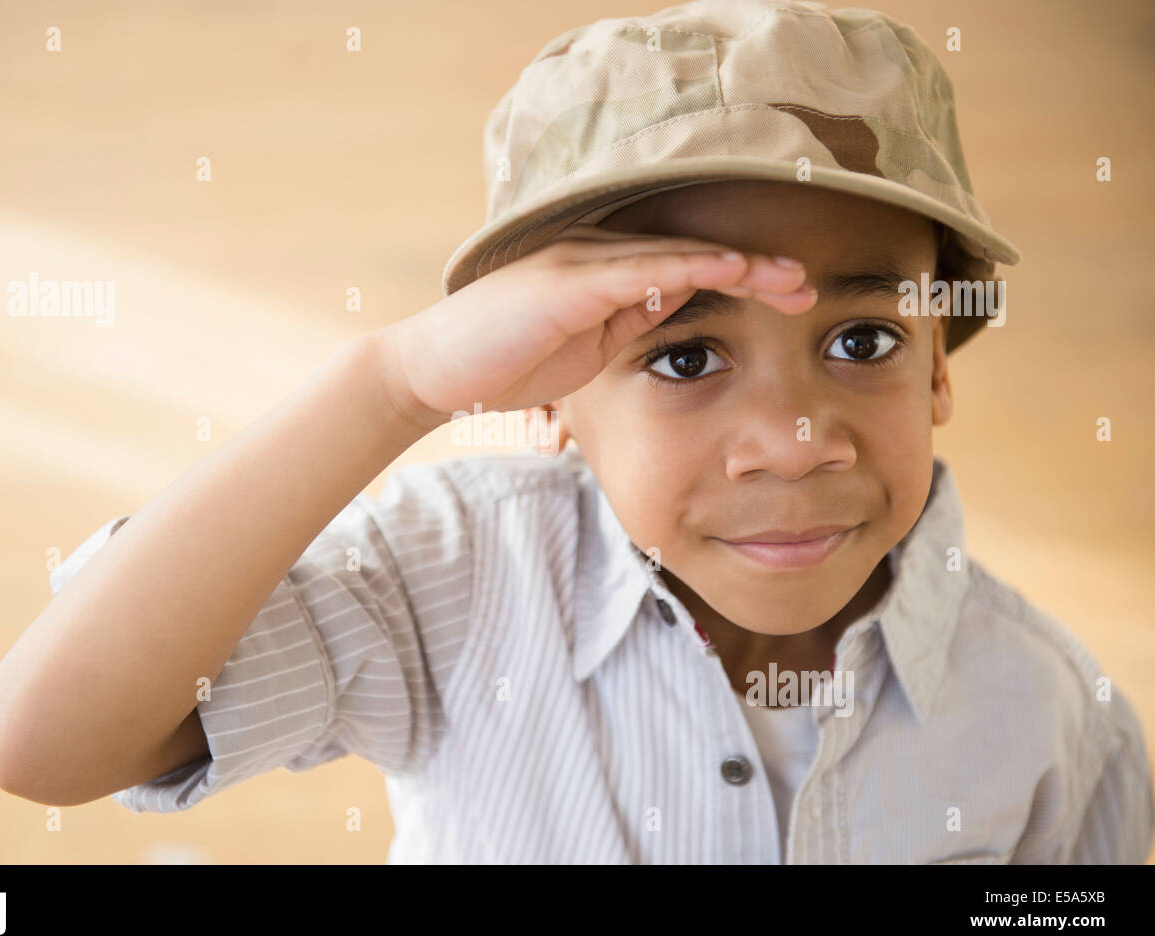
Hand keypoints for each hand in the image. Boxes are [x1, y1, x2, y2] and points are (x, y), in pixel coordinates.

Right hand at [378, 224, 818, 429]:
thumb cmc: (504, 360)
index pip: (688, 267)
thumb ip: (631, 319)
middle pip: (694, 252)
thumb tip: (681, 303)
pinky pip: (640, 268)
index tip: (793, 296)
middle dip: (758, 268)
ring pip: (676, 253)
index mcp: (605, 273)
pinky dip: (690, 265)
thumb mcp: (588, 347)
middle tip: (811, 285)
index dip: (745, 276)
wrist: (435, 372)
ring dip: (740, 264)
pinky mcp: (566, 281)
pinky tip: (732, 267)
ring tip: (792, 279)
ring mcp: (580, 262)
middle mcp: (597, 255)